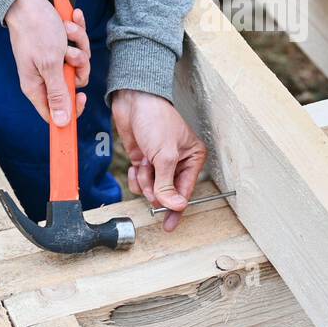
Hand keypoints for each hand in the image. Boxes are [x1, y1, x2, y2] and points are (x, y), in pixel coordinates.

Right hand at [4, 0, 89, 126]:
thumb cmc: (36, 29)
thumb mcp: (50, 65)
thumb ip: (58, 94)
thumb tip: (62, 123)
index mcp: (37, 86)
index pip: (56, 113)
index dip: (72, 109)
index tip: (82, 96)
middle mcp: (45, 75)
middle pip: (74, 83)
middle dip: (78, 64)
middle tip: (70, 51)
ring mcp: (54, 59)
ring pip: (80, 62)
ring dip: (78, 43)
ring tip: (66, 30)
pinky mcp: (60, 44)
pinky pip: (78, 44)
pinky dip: (76, 32)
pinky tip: (71, 20)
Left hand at [112, 89, 207, 231]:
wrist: (134, 101)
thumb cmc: (156, 119)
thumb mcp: (165, 155)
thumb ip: (167, 185)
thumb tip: (176, 207)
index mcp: (193, 159)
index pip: (185, 191)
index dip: (176, 208)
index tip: (169, 225)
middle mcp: (178, 163)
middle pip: (167, 193)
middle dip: (156, 188)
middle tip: (151, 176)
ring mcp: (160, 163)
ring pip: (152, 189)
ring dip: (145, 180)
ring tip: (144, 164)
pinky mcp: (144, 161)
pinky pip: (141, 182)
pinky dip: (137, 177)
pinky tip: (137, 165)